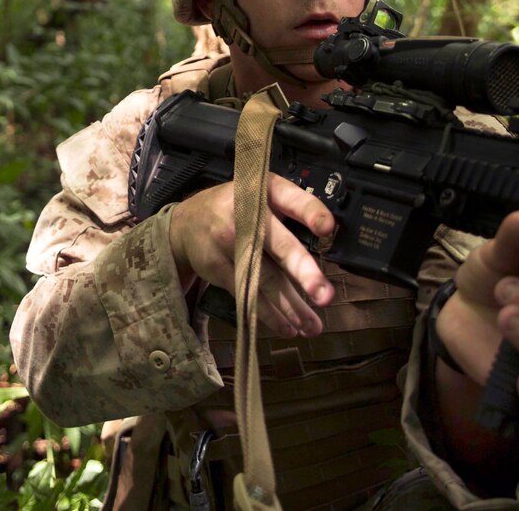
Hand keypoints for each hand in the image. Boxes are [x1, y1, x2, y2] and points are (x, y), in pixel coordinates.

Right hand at [169, 174, 335, 337]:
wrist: (187, 222)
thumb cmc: (240, 207)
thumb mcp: (264, 194)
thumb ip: (293, 211)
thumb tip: (331, 242)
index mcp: (266, 190)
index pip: (292, 199)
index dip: (310, 212)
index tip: (327, 228)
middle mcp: (246, 214)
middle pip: (278, 246)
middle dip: (303, 271)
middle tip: (325, 295)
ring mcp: (228, 242)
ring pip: (264, 278)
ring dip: (290, 306)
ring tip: (312, 326)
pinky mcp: (216, 267)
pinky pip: (246, 293)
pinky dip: (268, 314)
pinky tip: (287, 327)